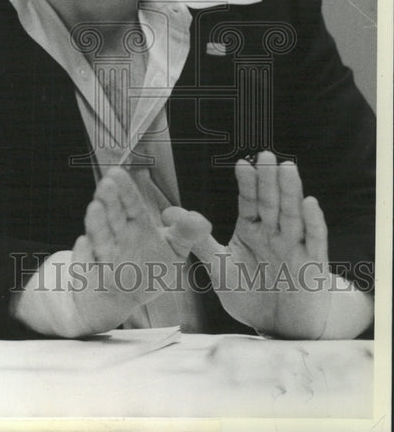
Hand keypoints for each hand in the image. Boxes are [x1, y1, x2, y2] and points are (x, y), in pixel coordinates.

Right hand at [69, 167, 205, 333]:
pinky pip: (87, 266)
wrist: (124, 297)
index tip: (117, 173)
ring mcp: (104, 257)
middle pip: (114, 217)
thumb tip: (200, 220)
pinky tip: (83, 244)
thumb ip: (187, 233)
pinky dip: (84, 256)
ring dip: (96, 224)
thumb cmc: (147, 268)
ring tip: (94, 207)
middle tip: (106, 184)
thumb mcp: (174, 250)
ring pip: (99, 238)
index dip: (125, 190)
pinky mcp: (94, 278)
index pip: (131, 205)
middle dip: (109, 201)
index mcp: (137, 226)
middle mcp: (118, 238)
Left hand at [180, 151, 332, 338]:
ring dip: (291, 192)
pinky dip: (314, 223)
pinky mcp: (312, 266)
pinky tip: (310, 203)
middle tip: (265, 155)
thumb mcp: (219, 267)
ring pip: (293, 215)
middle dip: (268, 180)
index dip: (247, 184)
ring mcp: (294, 248)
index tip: (241, 164)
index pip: (249, 202)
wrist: (279, 329)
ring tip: (287, 168)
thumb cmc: (250, 295)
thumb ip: (198, 240)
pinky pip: (314, 241)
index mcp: (252, 231)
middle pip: (271, 203)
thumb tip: (169, 214)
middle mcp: (274, 234)